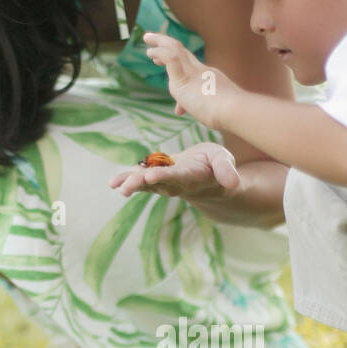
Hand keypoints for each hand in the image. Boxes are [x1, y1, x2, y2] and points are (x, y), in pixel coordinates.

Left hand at [108, 142, 241, 199]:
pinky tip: (112, 182)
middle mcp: (176, 183)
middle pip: (158, 185)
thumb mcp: (225, 161)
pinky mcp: (155, 177)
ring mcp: (164, 182)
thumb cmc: (217, 165)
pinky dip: (126, 179)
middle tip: (128, 186)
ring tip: (115, 185)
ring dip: (131, 184)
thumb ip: (227, 170)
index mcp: (192, 177)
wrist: (206, 173)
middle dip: (143, 184)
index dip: (165, 177)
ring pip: (146, 184)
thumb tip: (234, 183)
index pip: (178, 178)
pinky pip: (140, 179)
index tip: (153, 176)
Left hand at [143, 32, 240, 128]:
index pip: (189, 65)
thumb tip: (178, 110)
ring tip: (147, 41)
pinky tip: (151, 52)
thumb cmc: (226, 115)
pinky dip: (159, 53)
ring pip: (174, 48)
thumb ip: (191, 106)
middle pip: (181, 51)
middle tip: (151, 41)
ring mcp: (193, 72)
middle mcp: (200, 70)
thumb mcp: (209, 109)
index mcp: (208, 77)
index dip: (174, 59)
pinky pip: (169, 58)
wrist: (232, 111)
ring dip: (159, 43)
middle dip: (165, 44)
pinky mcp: (184, 78)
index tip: (159, 60)